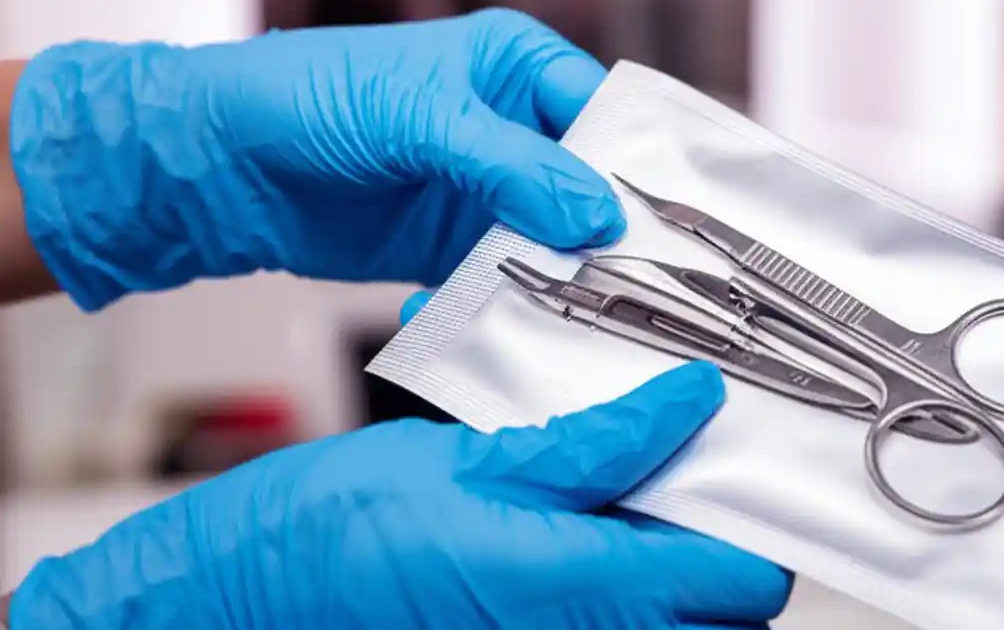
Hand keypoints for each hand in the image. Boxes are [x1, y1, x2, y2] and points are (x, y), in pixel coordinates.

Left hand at [9, 9, 621, 310]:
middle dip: (610, 230)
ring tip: (588, 313)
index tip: (671, 218)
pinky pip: (507, 278)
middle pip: (590, 184)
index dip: (637, 162)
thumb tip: (596, 213)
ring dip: (566, 275)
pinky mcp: (454, 247)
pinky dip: (514, 303)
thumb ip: (512, 166)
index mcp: (514, 67)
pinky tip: (513, 324)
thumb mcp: (420, 117)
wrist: (219, 165)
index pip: (604, 112)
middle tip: (643, 279)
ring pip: (555, 239)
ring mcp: (486, 192)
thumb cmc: (308, 99)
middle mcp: (511, 129)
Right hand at [9, 362, 790, 628]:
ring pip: (670, 628)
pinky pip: (609, 629)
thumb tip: (686, 405)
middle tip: (677, 474)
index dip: (750, 518)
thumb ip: (595, 444)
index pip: (741, 582)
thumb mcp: (473, 457)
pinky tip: (575, 534)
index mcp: (583, 590)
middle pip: (723, 617)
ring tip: (621, 501)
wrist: (244, 599)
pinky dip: (619, 588)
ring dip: (670, 571)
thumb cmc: (335, 534)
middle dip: (718, 547)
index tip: (729, 461)